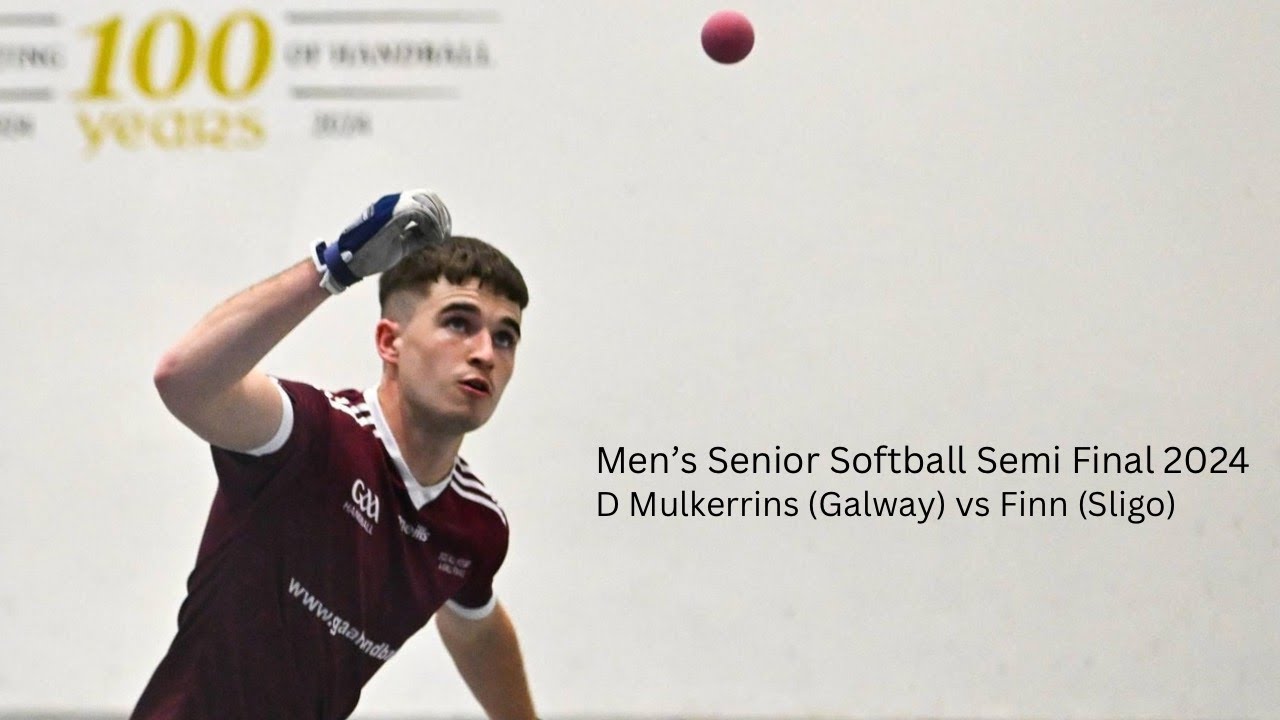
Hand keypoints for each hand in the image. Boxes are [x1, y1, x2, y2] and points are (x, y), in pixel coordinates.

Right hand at [312, 189, 451, 294]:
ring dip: (437, 219)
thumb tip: (436, 234)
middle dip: (441, 215)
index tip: (444, 232)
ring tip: (439, 237)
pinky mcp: (389, 215)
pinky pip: (418, 211)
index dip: (439, 213)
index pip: (424, 199)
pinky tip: (433, 238)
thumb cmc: (372, 255)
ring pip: (424, 201)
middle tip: (444, 234)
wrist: (349, 263)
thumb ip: (417, 237)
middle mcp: (392, 203)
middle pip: (427, 196)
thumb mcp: (402, 245)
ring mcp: (390, 207)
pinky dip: (430, 224)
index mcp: (394, 208)